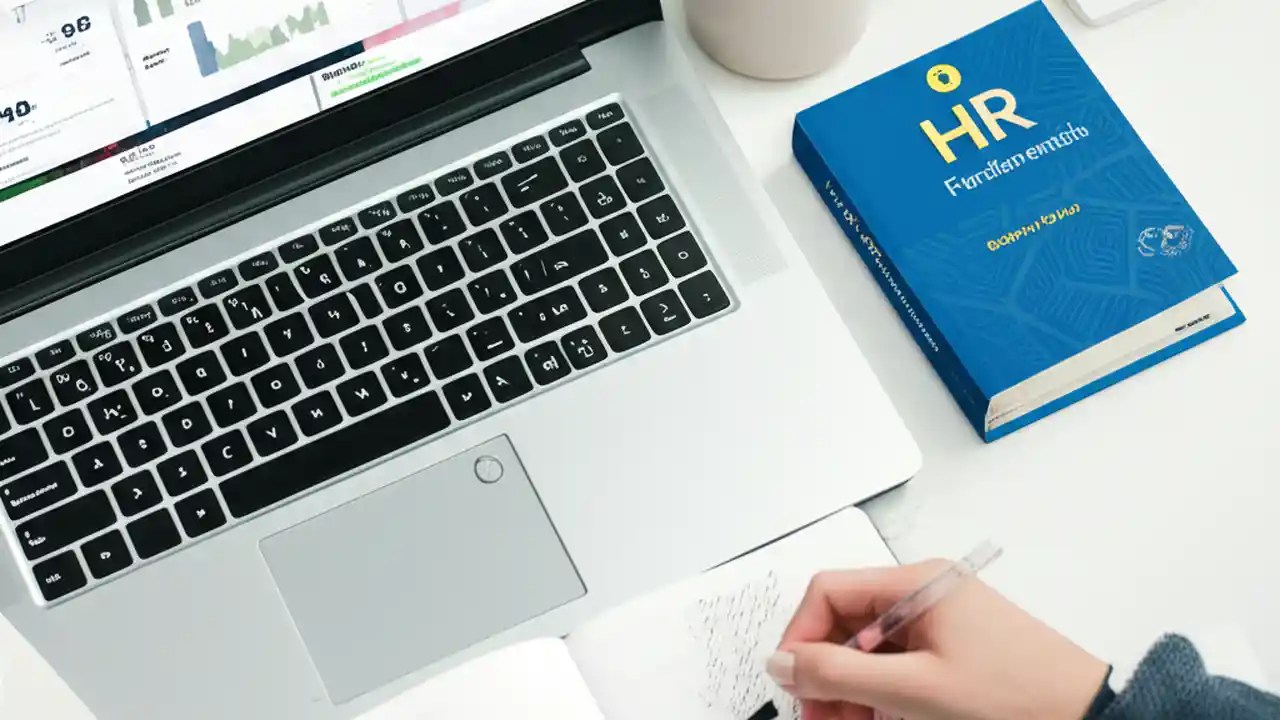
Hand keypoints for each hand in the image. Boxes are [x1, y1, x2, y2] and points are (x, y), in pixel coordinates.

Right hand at [767, 561, 1108, 719]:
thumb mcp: (914, 690)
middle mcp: (925, 593)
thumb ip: (839, 673)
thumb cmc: (1019, 697)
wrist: (1090, 719)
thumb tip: (782, 661)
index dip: (800, 637)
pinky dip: (877, 694)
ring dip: (848, 690)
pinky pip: (896, 664)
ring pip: (867, 650)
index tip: (791, 683)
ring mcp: (940, 621)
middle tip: (818, 718)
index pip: (829, 592)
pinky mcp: (953, 649)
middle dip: (823, 673)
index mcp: (916, 583)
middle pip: (845, 623)